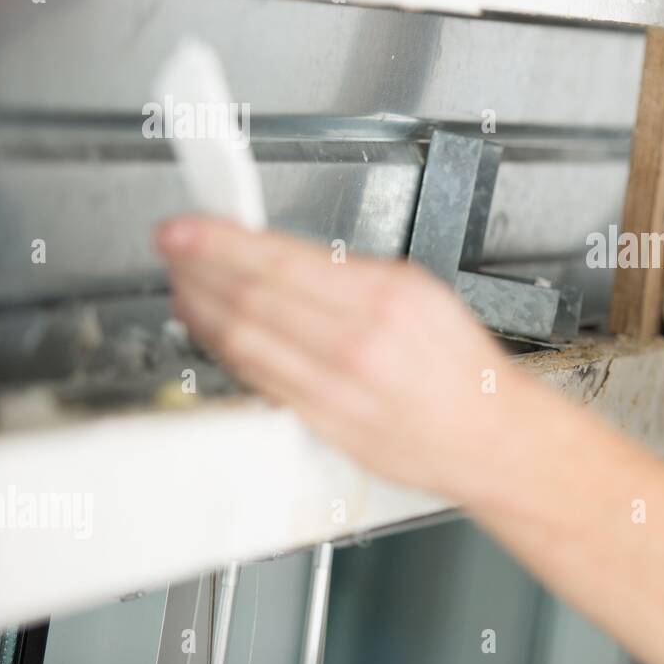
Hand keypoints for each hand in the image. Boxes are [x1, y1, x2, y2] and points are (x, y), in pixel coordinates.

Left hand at [155, 214, 522, 496]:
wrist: (492, 436)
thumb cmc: (464, 371)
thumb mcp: (423, 294)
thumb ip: (357, 276)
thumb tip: (292, 259)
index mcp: (388, 297)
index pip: (281, 260)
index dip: (221, 241)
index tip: (189, 227)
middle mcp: (360, 341)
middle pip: (252, 296)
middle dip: (197, 267)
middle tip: (171, 248)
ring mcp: (339, 386)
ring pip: (244, 340)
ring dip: (201, 309)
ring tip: (182, 287)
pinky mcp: (325, 423)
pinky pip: (259, 380)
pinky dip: (227, 352)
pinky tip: (215, 334)